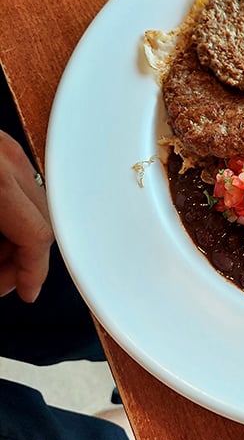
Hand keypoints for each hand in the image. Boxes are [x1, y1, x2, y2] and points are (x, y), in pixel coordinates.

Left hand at [0, 130, 53, 301]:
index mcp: (0, 181)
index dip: (33, 272)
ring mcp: (10, 149)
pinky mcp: (4, 145)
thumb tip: (16, 281)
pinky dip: (13, 216)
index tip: (26, 293)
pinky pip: (23, 189)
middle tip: (3, 281)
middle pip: (44, 222)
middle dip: (25, 259)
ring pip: (38, 206)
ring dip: (20, 238)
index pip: (37, 236)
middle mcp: (12, 160)